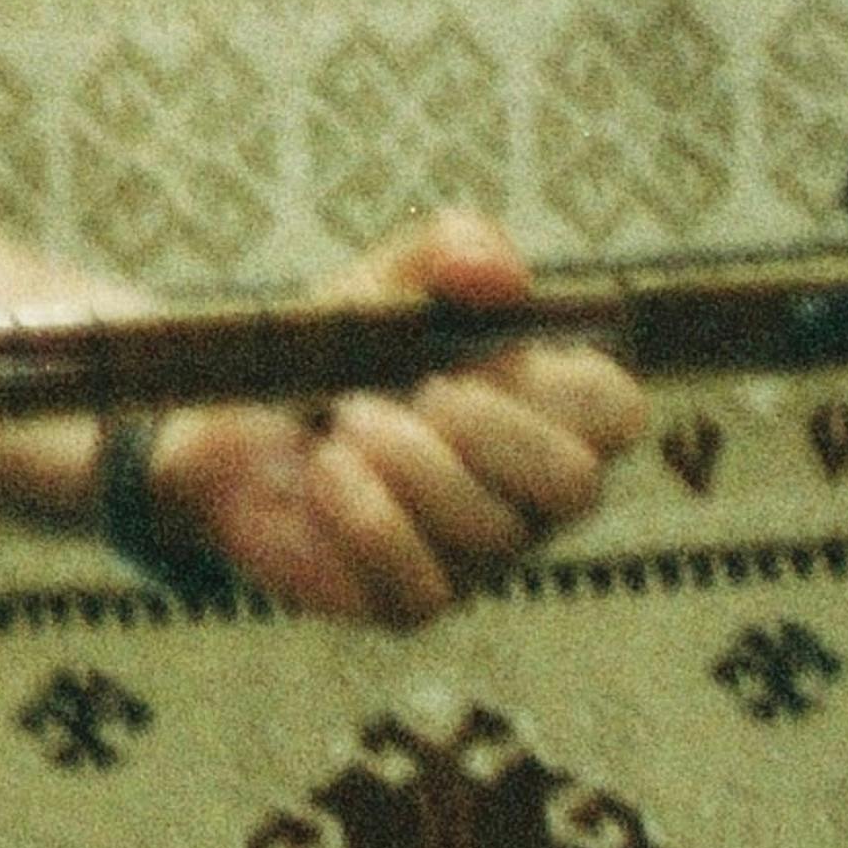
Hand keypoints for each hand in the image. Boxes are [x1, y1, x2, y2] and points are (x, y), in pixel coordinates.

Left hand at [142, 212, 643, 626]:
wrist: (228, 420)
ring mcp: (474, 557)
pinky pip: (422, 588)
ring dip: (408, 458)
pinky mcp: (409, 601)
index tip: (483, 348)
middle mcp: (526, 495)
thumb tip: (501, 277)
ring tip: (346, 419)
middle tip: (418, 392)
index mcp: (544, 413)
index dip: (560, 380)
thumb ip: (454, 246)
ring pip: (492, 532)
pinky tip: (326, 473)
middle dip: (490, 427)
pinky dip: (368, 518)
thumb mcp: (389, 276)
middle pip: (577, 483)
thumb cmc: (336, 350)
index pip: (620, 412)